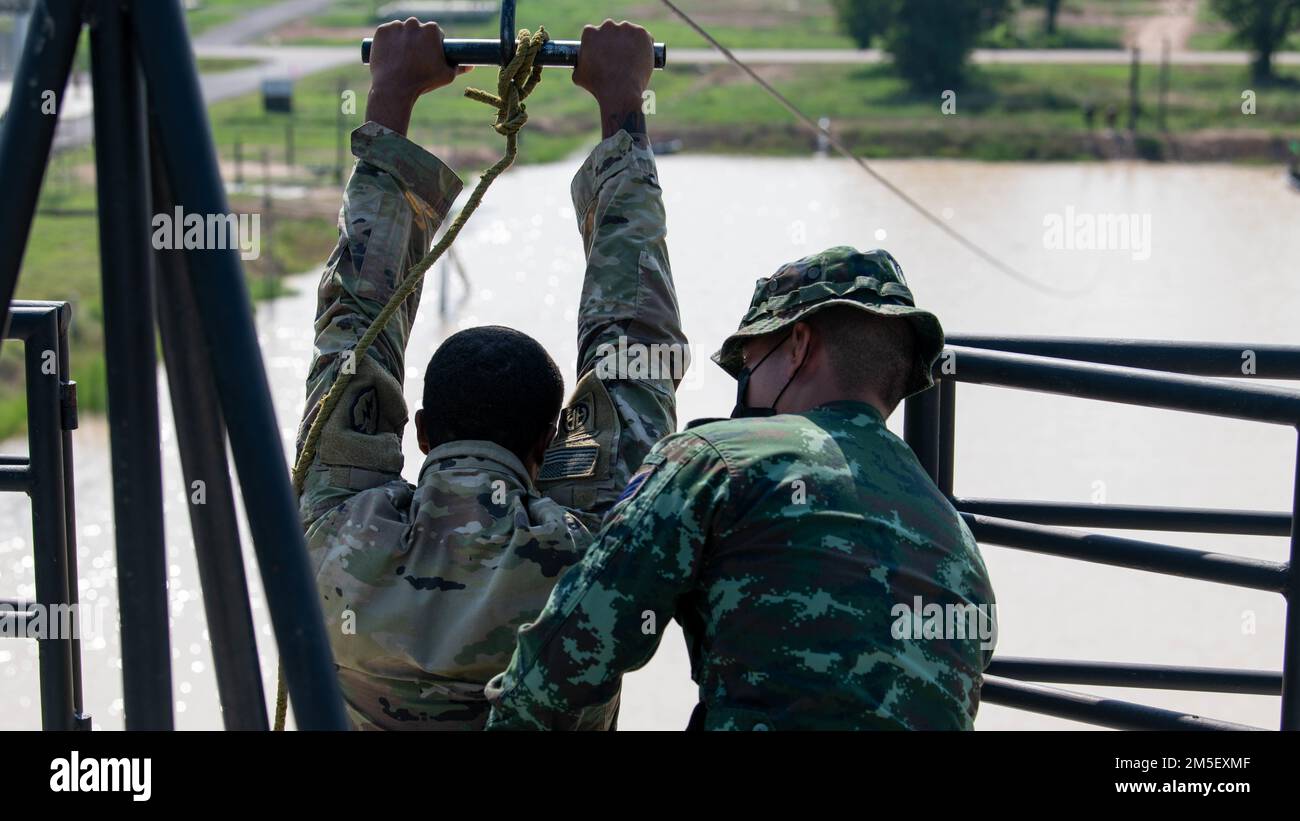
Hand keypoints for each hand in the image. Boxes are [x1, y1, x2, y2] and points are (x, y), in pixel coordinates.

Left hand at [366, 18, 470, 135]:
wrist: (395, 88)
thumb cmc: (423, 82)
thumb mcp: (446, 76)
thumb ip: (459, 67)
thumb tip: (471, 65)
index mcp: (432, 29)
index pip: (435, 33)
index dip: (433, 45)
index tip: (429, 56)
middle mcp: (414, 23)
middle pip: (418, 30)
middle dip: (417, 41)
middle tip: (414, 59)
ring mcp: (396, 26)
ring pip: (402, 31)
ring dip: (403, 40)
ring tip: (402, 59)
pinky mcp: (381, 31)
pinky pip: (387, 33)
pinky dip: (388, 41)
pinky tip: (391, 54)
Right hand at [572, 20, 653, 139]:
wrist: (620, 90)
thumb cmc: (598, 85)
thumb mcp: (579, 77)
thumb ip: (578, 67)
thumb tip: (579, 68)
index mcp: (590, 33)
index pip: (594, 32)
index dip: (599, 43)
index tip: (604, 52)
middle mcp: (607, 26)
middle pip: (611, 30)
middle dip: (614, 41)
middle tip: (619, 57)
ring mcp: (625, 28)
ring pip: (628, 32)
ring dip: (629, 41)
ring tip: (631, 59)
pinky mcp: (641, 33)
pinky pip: (643, 36)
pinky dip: (644, 44)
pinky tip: (642, 55)